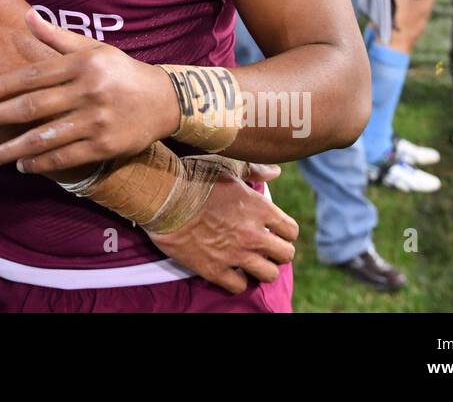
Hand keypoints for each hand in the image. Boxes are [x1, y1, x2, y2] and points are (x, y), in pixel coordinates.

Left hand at [0, 8, 179, 173]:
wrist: (163, 100)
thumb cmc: (120, 71)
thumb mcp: (93, 48)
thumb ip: (56, 37)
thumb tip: (26, 15)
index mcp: (81, 65)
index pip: (34, 75)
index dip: (5, 84)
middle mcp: (88, 91)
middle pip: (34, 106)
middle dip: (0, 115)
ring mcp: (96, 120)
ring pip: (46, 137)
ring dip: (16, 148)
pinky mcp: (104, 145)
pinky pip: (66, 156)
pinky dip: (42, 163)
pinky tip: (24, 165)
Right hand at [146, 163, 298, 293]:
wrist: (162, 197)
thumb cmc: (193, 177)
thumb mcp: (227, 167)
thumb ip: (254, 171)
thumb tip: (275, 172)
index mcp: (259, 208)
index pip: (291, 231)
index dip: (284, 232)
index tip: (273, 231)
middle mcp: (253, 234)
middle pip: (286, 255)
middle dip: (277, 252)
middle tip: (263, 248)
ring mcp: (235, 254)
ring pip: (269, 275)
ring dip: (261, 269)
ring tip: (250, 262)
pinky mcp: (215, 269)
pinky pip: (239, 286)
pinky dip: (237, 281)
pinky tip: (229, 270)